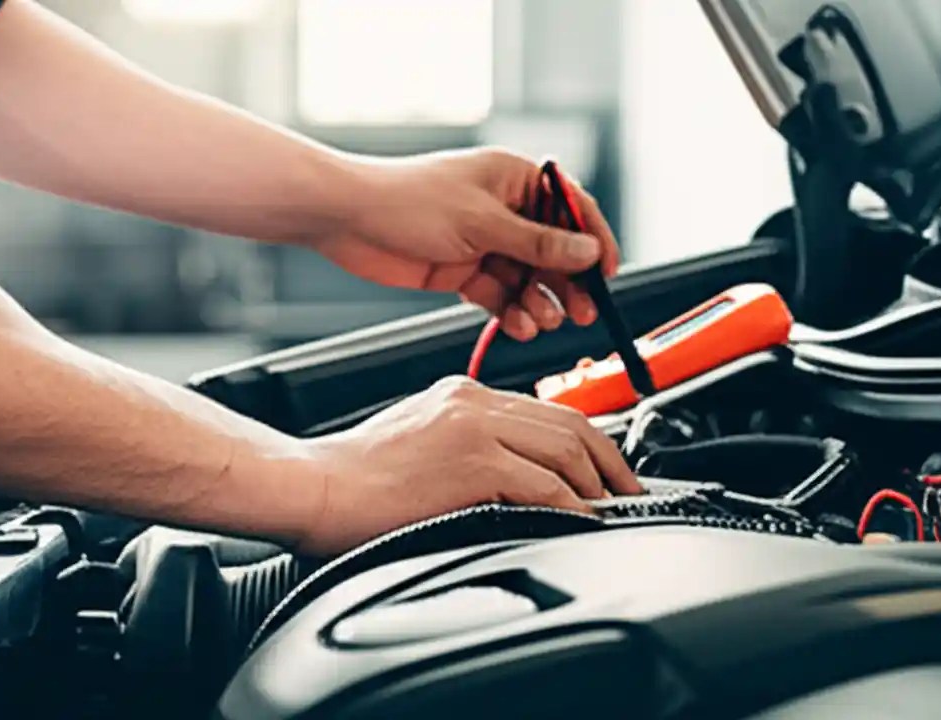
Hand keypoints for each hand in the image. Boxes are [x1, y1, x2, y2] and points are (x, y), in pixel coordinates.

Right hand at [294, 376, 640, 554]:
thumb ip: (463, 445)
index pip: (544, 408)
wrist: (312, 485)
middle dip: (610, 460)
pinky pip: (545, 485)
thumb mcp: (415, 441)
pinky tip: (584, 522)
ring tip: (614, 510)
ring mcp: (474, 429)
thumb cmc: (351, 477)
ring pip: (566, 448)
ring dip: (599, 484)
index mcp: (460, 394)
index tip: (603, 468)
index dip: (588, 440)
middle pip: (569, 422)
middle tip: (628, 492)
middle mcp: (472, 402)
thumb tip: (507, 478)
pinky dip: (575, 506)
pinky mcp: (472, 464)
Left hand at [313, 147, 621, 341]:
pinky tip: (517, 325)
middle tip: (580, 311)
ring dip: (539, 301)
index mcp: (514, 179)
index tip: (607, 273)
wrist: (349, 220)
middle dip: (567, 282)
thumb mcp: (482, 222)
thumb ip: (537, 242)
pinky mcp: (463, 270)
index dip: (594, 241)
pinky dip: (511, 311)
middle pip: (553, 249)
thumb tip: (587, 251)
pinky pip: (499, 294)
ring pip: (527, 277)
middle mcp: (503, 209)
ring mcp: (483, 241)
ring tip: (542, 319)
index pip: (572, 208)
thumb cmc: (407, 201)